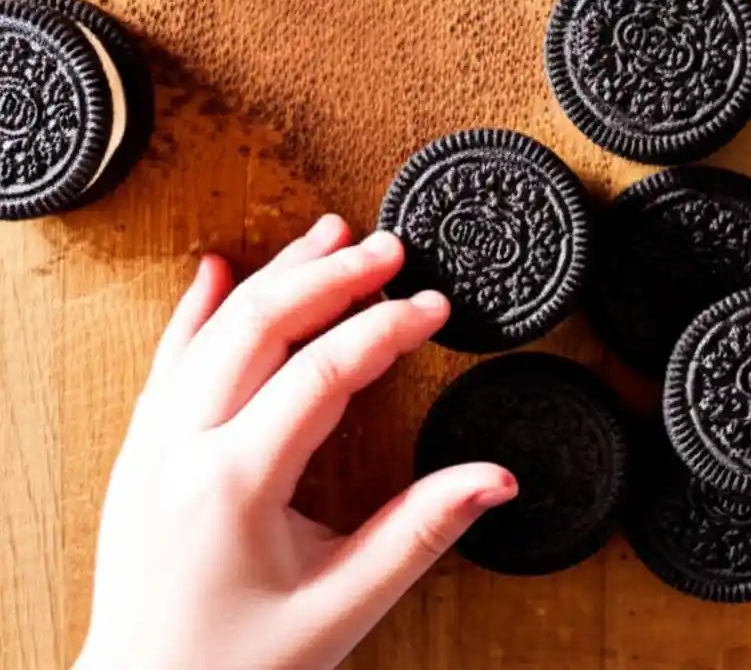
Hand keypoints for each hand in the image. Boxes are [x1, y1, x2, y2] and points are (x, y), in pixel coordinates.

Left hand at [76, 215, 516, 668]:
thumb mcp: (344, 606)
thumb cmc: (236, 664)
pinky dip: (195, 310)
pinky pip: (167, 360)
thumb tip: (495, 480)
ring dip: (273, 276)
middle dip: (331, 277)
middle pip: (259, 325)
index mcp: (234, 482)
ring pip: (211, 330)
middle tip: (389, 247)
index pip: (323, 373)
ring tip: (327, 236)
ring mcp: (152, 445)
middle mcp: (182, 448)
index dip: (386, 328)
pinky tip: (214, 273)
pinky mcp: (142, 452)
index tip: (434, 306)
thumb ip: (422, 532)